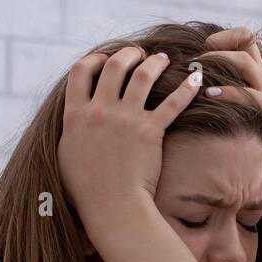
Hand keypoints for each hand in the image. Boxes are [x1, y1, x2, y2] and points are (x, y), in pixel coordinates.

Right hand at [58, 46, 199, 224]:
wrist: (111, 207)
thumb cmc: (86, 190)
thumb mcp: (66, 154)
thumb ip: (71, 129)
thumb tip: (75, 116)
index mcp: (75, 115)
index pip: (80, 71)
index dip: (93, 59)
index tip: (104, 59)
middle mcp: (100, 111)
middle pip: (114, 65)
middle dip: (129, 54)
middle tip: (139, 54)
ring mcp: (126, 119)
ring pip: (143, 75)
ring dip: (155, 62)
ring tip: (164, 60)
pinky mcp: (150, 131)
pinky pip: (173, 103)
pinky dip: (186, 88)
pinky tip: (196, 80)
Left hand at [198, 27, 261, 187]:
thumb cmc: (253, 135)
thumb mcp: (239, 108)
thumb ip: (224, 92)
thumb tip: (192, 85)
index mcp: (256, 75)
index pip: (244, 39)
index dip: (223, 36)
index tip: (201, 47)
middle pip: (245, 42)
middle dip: (216, 46)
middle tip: (193, 60)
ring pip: (246, 63)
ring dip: (219, 62)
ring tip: (197, 73)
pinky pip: (251, 96)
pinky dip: (230, 93)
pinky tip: (210, 95)